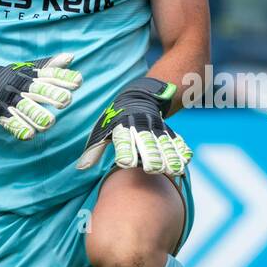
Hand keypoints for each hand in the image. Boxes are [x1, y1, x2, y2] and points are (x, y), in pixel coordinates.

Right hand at [0, 52, 81, 139]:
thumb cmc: (13, 77)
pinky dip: (18, 128)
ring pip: (24, 108)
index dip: (63, 78)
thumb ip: (52, 66)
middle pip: (37, 91)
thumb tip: (71, 56)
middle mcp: (21, 87)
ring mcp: (10, 100)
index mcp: (31, 75)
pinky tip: (28, 135)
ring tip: (49, 123)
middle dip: (51, 95)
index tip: (78, 81)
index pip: (49, 75)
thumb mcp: (31, 69)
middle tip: (66, 100)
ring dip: (36, 115)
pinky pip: (9, 121)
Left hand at [75, 76, 191, 175]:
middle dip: (150, 155)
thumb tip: (81, 168)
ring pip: (163, 142)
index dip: (124, 151)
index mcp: (121, 127)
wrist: (138, 97)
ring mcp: (155, 128)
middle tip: (153, 169)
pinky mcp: (167, 131)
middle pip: (146, 142)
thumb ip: (94, 151)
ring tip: (174, 170)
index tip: (125, 164)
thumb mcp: (102, 131)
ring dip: (169, 156)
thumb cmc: (115, 120)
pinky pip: (176, 140)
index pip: (122, 140)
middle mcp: (139, 127)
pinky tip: (185, 161)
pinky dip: (181, 150)